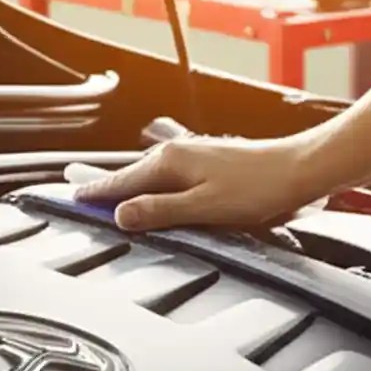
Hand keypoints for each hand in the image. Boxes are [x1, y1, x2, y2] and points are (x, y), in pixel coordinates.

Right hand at [68, 135, 318, 231]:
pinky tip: (156, 192)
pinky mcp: (211, 164)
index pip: (120, 182)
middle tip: (80, 194)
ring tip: (108, 195)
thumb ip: (160, 212)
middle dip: (106, 187)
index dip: (95, 193)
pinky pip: (169, 176)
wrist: (300, 170)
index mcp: (170, 163)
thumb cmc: (259, 189)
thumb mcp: (204, 208)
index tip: (71, 197)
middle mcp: (179, 154)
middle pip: (132, 176)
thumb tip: (122, 216)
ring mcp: (195, 156)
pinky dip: (153, 185)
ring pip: (150, 175)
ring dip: (130, 186)